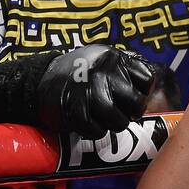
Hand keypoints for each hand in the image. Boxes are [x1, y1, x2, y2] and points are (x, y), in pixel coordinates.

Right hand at [37, 46, 155, 136]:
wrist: (40, 78)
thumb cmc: (78, 71)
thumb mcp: (103, 57)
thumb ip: (126, 67)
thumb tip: (149, 84)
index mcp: (114, 58)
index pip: (147, 79)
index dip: (143, 92)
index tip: (132, 96)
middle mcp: (104, 73)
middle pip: (137, 103)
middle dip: (132, 113)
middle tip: (122, 112)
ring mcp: (88, 92)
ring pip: (119, 121)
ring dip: (115, 125)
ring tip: (107, 119)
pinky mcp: (74, 110)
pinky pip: (97, 131)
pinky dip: (96, 132)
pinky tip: (91, 124)